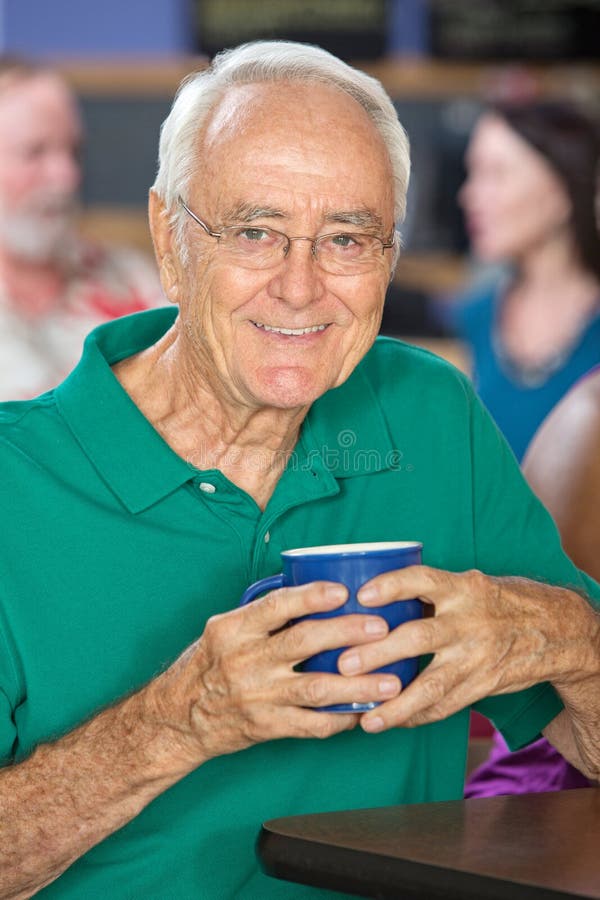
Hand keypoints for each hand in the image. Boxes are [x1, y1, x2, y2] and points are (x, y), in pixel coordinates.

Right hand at [149, 581, 401, 762]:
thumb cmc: (208, 665)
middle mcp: (244, 660)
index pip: (276, 606)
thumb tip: (314, 594)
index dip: (311, 596)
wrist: (177, 718)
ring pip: (316, 688)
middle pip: (304, 642)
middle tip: (381, 628)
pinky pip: (311, 724)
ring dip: (359, 685)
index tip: (343, 591)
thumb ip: (262, 616)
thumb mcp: (224, 630)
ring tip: (392, 682)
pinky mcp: (265, 727)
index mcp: (233, 629)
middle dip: (348, 633)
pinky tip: (363, 712)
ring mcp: (256, 696)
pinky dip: (340, 718)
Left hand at [335, 566, 592, 732]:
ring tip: (367, 716)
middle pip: (418, 637)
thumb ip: (431, 594)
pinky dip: (418, 715)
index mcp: (462, 588)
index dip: (392, 585)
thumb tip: (372, 603)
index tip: (362, 594)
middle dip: (379, 653)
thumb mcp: (470, 585)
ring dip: (395, 703)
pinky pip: (447, 704)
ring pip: (432, 684)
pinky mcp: (484, 683)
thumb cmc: (498, 602)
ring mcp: (477, 655)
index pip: (422, 580)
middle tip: (344, 664)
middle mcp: (469, 620)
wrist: (555, 629)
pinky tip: (394, 721)